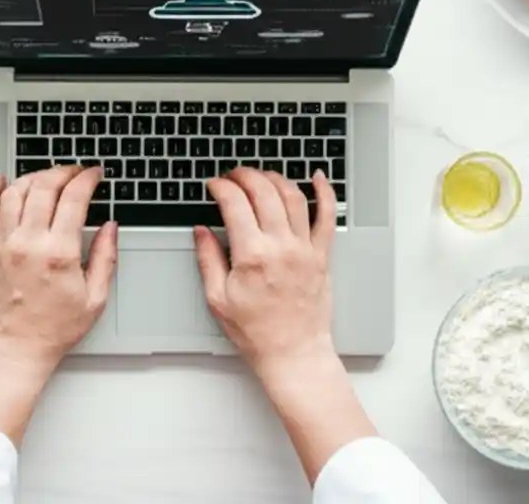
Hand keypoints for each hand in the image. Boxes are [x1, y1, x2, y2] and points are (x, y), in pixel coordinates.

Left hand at [0, 166, 117, 442]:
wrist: (16, 349)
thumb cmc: (53, 329)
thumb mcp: (95, 298)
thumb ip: (105, 257)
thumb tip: (111, 227)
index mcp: (58, 253)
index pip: (74, 198)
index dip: (87, 179)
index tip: (94, 174)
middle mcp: (28, 243)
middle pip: (44, 187)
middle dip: (63, 171)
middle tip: (75, 172)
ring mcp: (4, 244)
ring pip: (15, 192)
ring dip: (34, 177)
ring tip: (47, 177)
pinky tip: (0, 179)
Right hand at [194, 168, 336, 373]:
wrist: (293, 353)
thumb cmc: (257, 332)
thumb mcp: (218, 299)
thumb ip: (208, 259)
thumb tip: (201, 231)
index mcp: (252, 256)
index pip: (234, 204)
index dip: (221, 187)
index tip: (214, 186)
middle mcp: (281, 247)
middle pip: (263, 191)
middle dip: (244, 176)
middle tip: (233, 176)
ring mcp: (304, 249)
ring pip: (293, 196)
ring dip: (274, 178)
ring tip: (261, 176)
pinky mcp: (322, 255)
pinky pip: (327, 216)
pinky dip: (324, 192)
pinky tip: (318, 178)